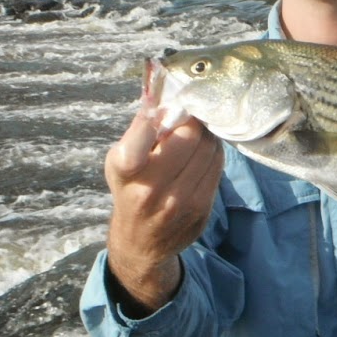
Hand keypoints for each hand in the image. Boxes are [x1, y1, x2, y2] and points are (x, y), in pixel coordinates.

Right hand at [103, 102, 222, 314]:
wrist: (141, 243)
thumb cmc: (129, 190)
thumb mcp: (119, 160)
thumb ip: (139, 129)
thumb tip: (163, 92)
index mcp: (126, 172)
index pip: (139, 139)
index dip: (155, 116)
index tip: (164, 106)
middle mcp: (153, 190)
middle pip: (190, 136)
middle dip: (191, 121)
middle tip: (188, 116)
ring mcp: (181, 203)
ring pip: (210, 149)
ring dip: (206, 136)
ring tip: (195, 135)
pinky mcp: (202, 210)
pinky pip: (217, 167)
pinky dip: (213, 153)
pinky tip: (202, 154)